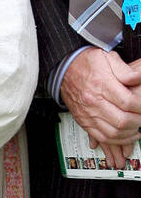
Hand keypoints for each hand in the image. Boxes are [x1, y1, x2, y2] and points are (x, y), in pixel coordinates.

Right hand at [61, 47, 140, 168]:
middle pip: (122, 120)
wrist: (64, 69)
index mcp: (101, 84)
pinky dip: (117, 140)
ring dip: (129, 133)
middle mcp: (93, 102)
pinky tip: (125, 135)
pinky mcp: (84, 122)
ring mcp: (88, 114)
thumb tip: (139, 77)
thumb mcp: (108, 57)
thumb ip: (126, 70)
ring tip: (137, 128)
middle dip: (138, 121)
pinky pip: (102, 137)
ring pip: (113, 133)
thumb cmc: (86, 63)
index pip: (128, 102)